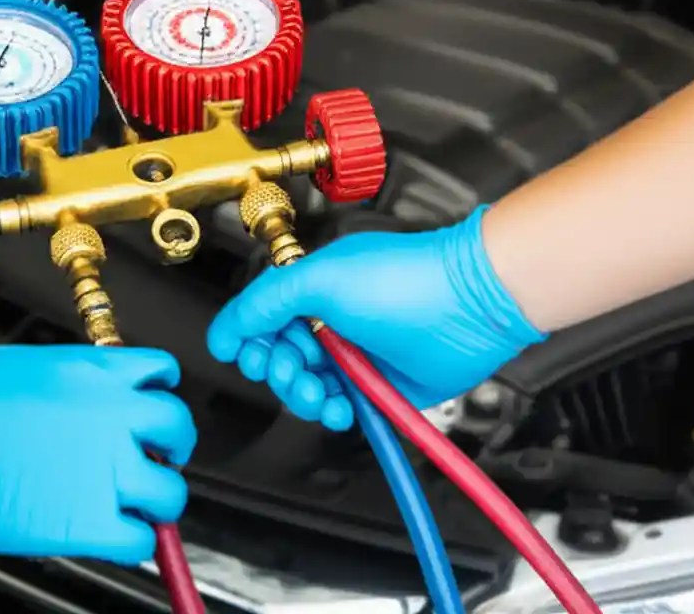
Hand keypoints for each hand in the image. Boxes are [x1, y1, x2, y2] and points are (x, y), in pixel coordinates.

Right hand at [0, 344, 195, 565]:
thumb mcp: (22, 369)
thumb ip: (71, 390)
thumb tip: (88, 414)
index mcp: (91, 370)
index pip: (164, 376)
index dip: (158, 401)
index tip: (148, 420)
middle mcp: (109, 413)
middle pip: (179, 430)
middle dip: (169, 450)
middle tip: (150, 464)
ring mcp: (102, 466)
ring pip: (171, 491)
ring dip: (155, 502)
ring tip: (131, 507)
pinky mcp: (83, 519)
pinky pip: (142, 540)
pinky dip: (134, 543)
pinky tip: (110, 536)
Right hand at [207, 206, 544, 430]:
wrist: (470, 305)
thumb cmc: (406, 280)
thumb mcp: (317, 279)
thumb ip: (262, 303)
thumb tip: (223, 331)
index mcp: (311, 289)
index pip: (261, 321)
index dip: (250, 343)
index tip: (249, 357)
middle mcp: (331, 322)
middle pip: (281, 360)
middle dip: (279, 373)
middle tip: (295, 373)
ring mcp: (356, 355)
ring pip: (309, 389)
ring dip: (305, 398)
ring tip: (322, 395)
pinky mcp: (380, 386)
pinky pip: (344, 408)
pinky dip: (336, 413)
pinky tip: (343, 408)